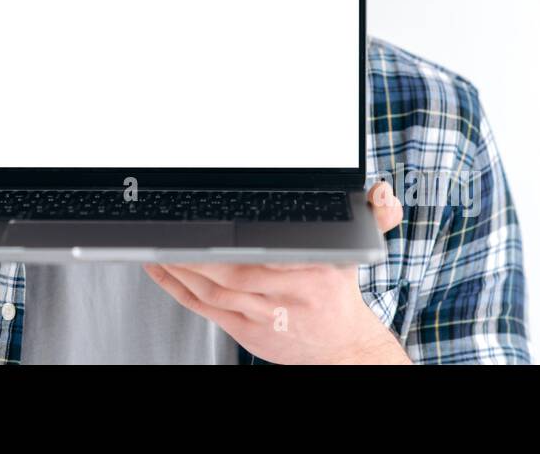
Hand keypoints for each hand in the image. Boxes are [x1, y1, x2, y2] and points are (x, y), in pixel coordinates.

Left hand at [143, 180, 408, 363]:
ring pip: (213, 289)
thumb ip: (372, 215)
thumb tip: (383, 190)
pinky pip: (203, 307)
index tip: (212, 222)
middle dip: (194, 252)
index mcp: (314, 270)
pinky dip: (177, 287)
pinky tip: (159, 267)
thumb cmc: (338, 298)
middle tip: (167, 230)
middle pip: (233, 270)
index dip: (235, 238)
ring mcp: (263, 315)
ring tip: (156, 244)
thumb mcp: (358, 253)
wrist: (342, 350)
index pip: (269, 247)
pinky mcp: (244, 330)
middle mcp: (287, 294)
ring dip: (178, 267)